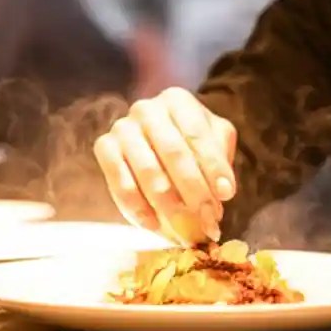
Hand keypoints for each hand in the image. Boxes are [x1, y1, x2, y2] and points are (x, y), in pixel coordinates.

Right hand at [93, 87, 237, 245]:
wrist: (154, 138)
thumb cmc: (190, 141)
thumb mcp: (214, 141)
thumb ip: (221, 162)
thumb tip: (223, 192)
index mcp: (177, 100)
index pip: (198, 135)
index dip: (213, 167)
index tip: (226, 196)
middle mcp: (146, 109)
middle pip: (173, 153)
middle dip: (193, 191)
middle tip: (207, 221)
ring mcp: (122, 128)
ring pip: (147, 171)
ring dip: (168, 205)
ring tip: (186, 230)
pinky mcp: (104, 148)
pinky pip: (119, 183)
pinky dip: (137, 208)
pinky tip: (155, 226)